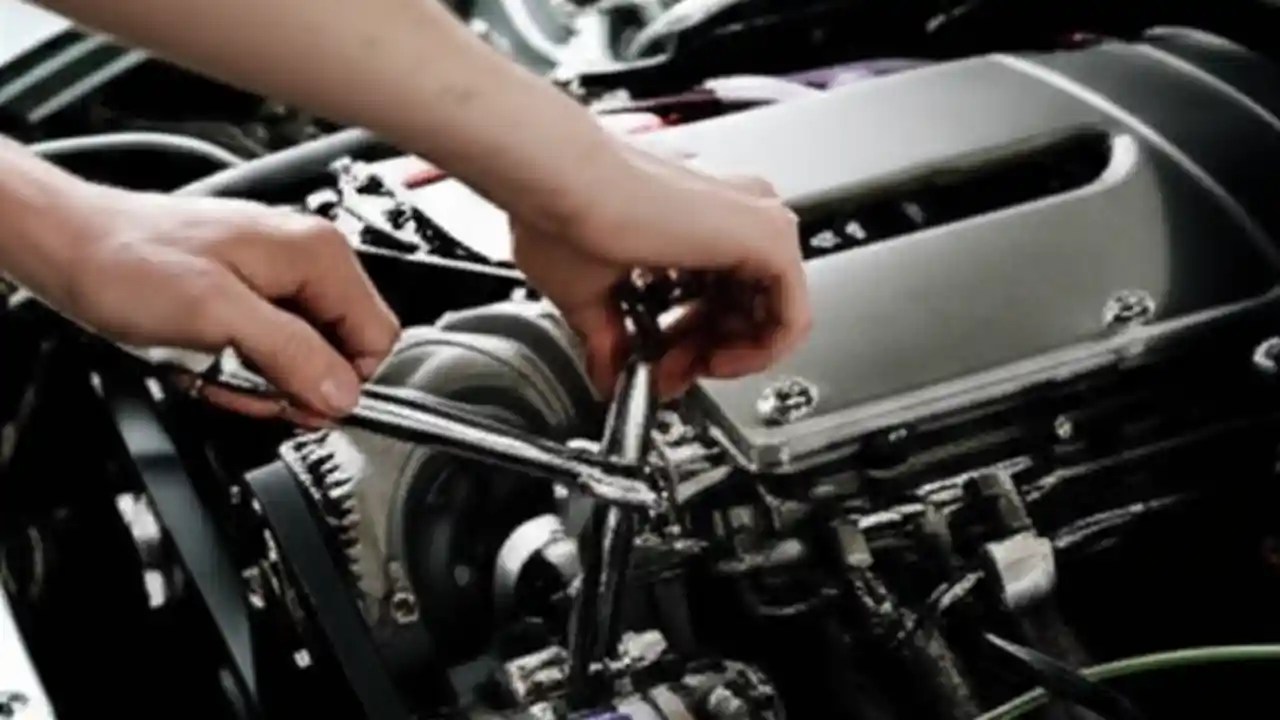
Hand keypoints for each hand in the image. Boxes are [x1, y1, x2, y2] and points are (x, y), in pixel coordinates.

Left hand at [40, 186, 399, 423]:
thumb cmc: (129, 262)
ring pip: (306, 356)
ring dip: (261, 378)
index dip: (343, 381)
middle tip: (243, 384)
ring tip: (214, 366)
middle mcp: (308, 259)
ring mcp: (281, 276)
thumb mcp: (217, 316)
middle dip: (294, 383)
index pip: (378, 339)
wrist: (71, 245)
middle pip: (342, 352)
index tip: (298, 399)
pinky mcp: (253, 293)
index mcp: (318, 254)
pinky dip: (243, 366)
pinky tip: (208, 358)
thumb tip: (344, 393)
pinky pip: (273, 347)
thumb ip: (291, 354)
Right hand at [512, 144, 810, 398]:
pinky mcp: (769, 237)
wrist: (562, 180)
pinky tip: (712, 361)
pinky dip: (758, 354)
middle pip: (748, 311)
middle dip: (704, 355)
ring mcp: (757, 221)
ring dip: (727, 357)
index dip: (689, 347)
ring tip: (680, 368)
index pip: (719, 300)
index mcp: (698, 219)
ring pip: (775, 316)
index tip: (657, 367)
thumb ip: (611, 339)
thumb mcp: (591, 294)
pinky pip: (794, 317)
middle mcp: (735, 214)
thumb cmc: (565, 209)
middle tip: (666, 374)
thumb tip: (609, 376)